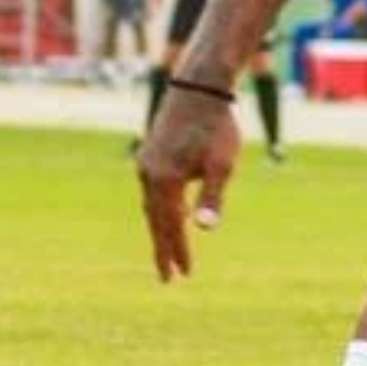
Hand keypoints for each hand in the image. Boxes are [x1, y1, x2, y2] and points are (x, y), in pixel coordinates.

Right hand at [136, 87, 240, 279]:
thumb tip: (204, 227)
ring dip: (160, 229)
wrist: (199, 88)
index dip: (178, 252)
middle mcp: (149, 174)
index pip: (171, 226)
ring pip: (150, 206)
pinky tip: (168, 214)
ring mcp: (145, 163)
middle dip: (163, 249)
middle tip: (168, 277)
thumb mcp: (221, 164)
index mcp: (165, 181)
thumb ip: (211, 196)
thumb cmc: (216, 127)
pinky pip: (150, 192)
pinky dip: (158, 209)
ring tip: (168, 251)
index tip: (183, 275)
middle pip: (155, 221)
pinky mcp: (149, 154)